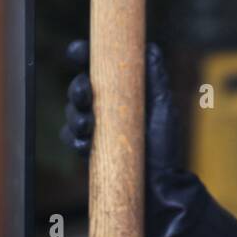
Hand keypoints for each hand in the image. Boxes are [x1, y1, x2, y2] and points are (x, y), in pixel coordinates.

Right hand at [59, 39, 208, 236]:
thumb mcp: (163, 109)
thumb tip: (149, 47)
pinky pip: (71, 139)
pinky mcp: (88, 150)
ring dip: (76, 116)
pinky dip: (76, 140)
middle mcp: (106, 107)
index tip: (77, 52)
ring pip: (71, 112)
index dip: (83, 55)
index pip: (98, 68)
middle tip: (85, 94)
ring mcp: (95, 129)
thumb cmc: (165, 147)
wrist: (160, 188)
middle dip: (77, 88)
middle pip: (80, 88)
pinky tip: (87, 146)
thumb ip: (155, 79)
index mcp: (122, 91)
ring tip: (89, 125)